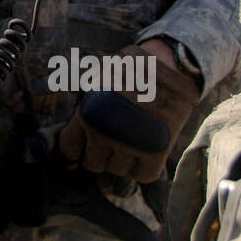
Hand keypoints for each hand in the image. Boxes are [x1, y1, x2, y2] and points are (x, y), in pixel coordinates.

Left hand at [57, 44, 198, 183]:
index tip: (84, 144)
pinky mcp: (156, 152)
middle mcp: (105, 132)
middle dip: (100, 155)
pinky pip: (143, 175)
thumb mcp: (99, 79)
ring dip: (123, 160)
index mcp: (87, 113)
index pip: (69, 148)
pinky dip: (143, 168)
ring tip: (131, 141)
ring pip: (118, 170)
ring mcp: (130, 144)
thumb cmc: (131, 69)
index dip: (77, 147)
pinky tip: (144, 152)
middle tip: (110, 142)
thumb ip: (86, 104)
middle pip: (93, 164)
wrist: (170, 65)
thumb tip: (74, 131)